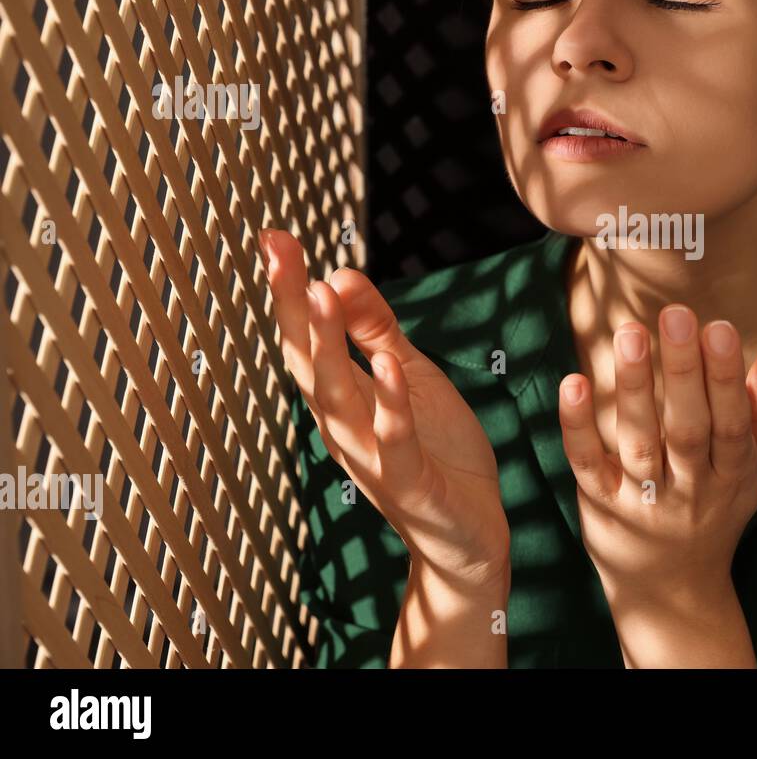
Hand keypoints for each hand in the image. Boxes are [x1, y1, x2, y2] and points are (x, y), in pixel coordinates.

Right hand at [261, 229, 509, 593]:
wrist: (468, 535)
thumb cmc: (438, 453)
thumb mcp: (410, 376)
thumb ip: (375, 330)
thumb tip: (338, 274)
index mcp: (345, 398)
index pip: (308, 337)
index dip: (290, 289)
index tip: (273, 237)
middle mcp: (345, 427)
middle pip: (308, 360)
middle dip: (293, 305)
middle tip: (276, 249)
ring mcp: (372, 457)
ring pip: (339, 399)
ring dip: (327, 346)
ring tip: (319, 292)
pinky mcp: (409, 484)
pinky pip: (394, 441)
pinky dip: (388, 405)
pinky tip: (384, 365)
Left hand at [557, 304, 756, 607]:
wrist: (672, 590)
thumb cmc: (717, 509)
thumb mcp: (755, 467)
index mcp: (732, 475)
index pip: (732, 424)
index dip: (727, 378)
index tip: (719, 328)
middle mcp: (690, 490)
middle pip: (687, 430)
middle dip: (684, 372)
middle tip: (676, 314)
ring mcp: (642, 501)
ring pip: (640, 442)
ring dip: (635, 388)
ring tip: (630, 334)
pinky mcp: (600, 505)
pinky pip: (588, 463)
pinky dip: (578, 425)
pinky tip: (573, 383)